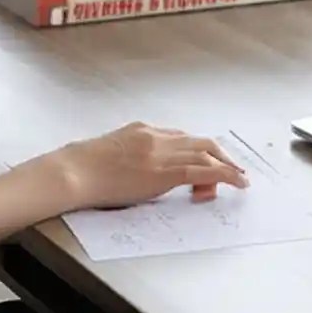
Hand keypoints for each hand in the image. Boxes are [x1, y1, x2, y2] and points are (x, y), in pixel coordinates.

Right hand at [50, 122, 249, 211]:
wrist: (72, 172)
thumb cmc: (79, 169)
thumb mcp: (106, 155)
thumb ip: (126, 158)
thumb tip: (130, 173)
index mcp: (141, 131)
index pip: (179, 138)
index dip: (195, 151)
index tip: (203, 163)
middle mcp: (156, 136)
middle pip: (199, 142)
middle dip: (219, 155)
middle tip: (232, 169)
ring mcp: (162, 151)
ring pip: (207, 153)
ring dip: (226, 166)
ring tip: (239, 179)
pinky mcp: (166, 170)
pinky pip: (205, 170)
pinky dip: (227, 174)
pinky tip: (238, 181)